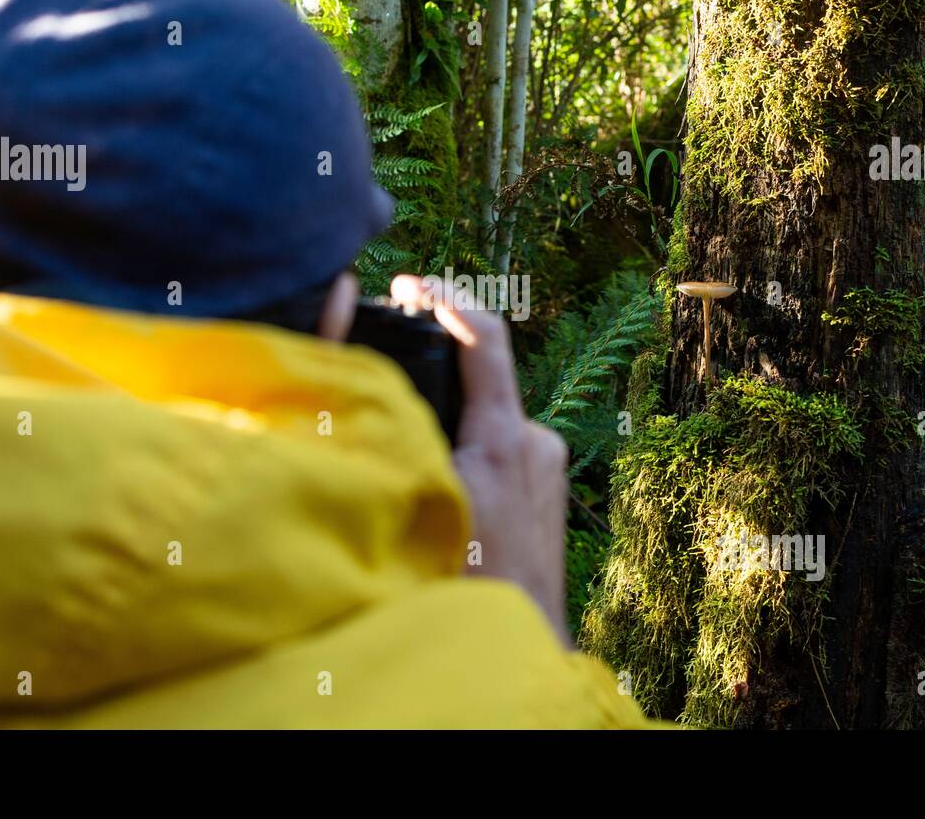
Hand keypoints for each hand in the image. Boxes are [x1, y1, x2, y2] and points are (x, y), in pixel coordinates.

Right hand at [390, 275, 569, 645]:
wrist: (520, 641)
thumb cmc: (467, 583)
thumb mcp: (423, 502)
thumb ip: (406, 440)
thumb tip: (376, 394)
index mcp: (506, 439)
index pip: (485, 340)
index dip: (448, 299)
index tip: (414, 283)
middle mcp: (537, 443)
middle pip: (483, 378)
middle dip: (439, 365)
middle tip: (394, 349)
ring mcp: (548, 465)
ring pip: (490, 418)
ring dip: (453, 416)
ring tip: (409, 437)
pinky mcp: (548, 488)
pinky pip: (502, 447)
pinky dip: (471, 445)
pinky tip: (441, 476)